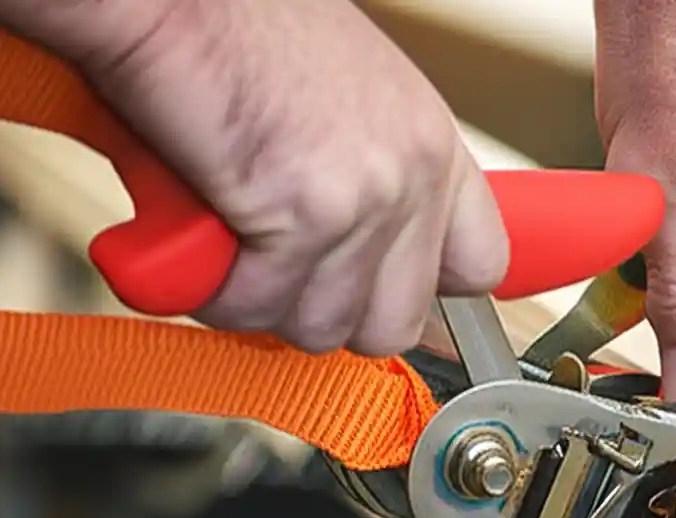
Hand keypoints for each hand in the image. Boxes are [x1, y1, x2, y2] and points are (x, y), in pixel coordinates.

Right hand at [0, 0, 508, 354]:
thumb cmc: (233, 33)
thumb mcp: (342, 100)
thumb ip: (368, 173)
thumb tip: (361, 256)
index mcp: (432, 144)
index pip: (480, 266)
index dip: (418, 292)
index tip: (375, 294)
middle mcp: (412, 175)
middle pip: (392, 323)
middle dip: (323, 312)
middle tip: (272, 272)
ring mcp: (365, 199)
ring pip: (319, 326)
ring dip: (258, 302)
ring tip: (224, 243)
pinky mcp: (304, 216)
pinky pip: (254, 306)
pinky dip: (211, 288)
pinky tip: (194, 236)